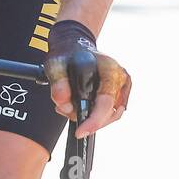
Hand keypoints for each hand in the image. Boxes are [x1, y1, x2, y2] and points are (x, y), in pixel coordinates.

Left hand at [43, 20, 130, 137]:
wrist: (74, 45)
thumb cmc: (66, 54)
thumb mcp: (54, 64)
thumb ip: (57, 82)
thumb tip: (63, 103)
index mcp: (109, 68)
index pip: (105, 102)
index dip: (93, 120)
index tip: (80, 132)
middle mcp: (121, 76)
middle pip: (110, 112)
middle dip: (88, 120)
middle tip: (64, 111)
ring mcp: (123, 85)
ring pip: (111, 115)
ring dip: (91, 118)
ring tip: (68, 107)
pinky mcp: (121, 92)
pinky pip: (110, 111)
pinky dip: (95, 114)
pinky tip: (77, 108)